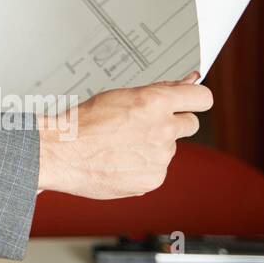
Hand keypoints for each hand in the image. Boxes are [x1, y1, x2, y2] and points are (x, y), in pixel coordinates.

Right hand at [35, 71, 211, 197]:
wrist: (60, 153)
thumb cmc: (83, 122)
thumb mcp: (120, 96)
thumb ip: (158, 92)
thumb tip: (187, 82)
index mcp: (155, 102)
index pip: (203, 98)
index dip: (197, 99)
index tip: (191, 102)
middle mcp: (163, 129)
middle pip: (190, 124)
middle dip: (173, 123)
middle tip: (145, 125)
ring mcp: (160, 157)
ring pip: (169, 148)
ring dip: (153, 146)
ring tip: (120, 145)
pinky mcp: (154, 179)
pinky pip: (157, 169)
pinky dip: (143, 167)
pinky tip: (119, 161)